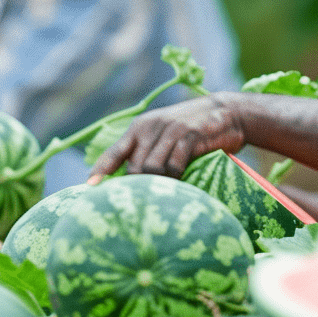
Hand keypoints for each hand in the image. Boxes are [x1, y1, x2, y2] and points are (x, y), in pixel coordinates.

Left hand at [87, 94, 244, 182]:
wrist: (227, 112)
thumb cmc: (192, 130)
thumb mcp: (164, 134)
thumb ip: (147, 151)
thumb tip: (132, 181)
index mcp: (139, 128)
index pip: (114, 152)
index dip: (101, 170)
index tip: (90, 188)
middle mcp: (150, 127)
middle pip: (134, 167)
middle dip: (136, 187)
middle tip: (141, 204)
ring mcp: (169, 130)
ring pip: (152, 168)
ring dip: (158, 184)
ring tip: (164, 195)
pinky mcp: (189, 135)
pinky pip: (175, 164)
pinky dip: (176, 178)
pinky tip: (181, 184)